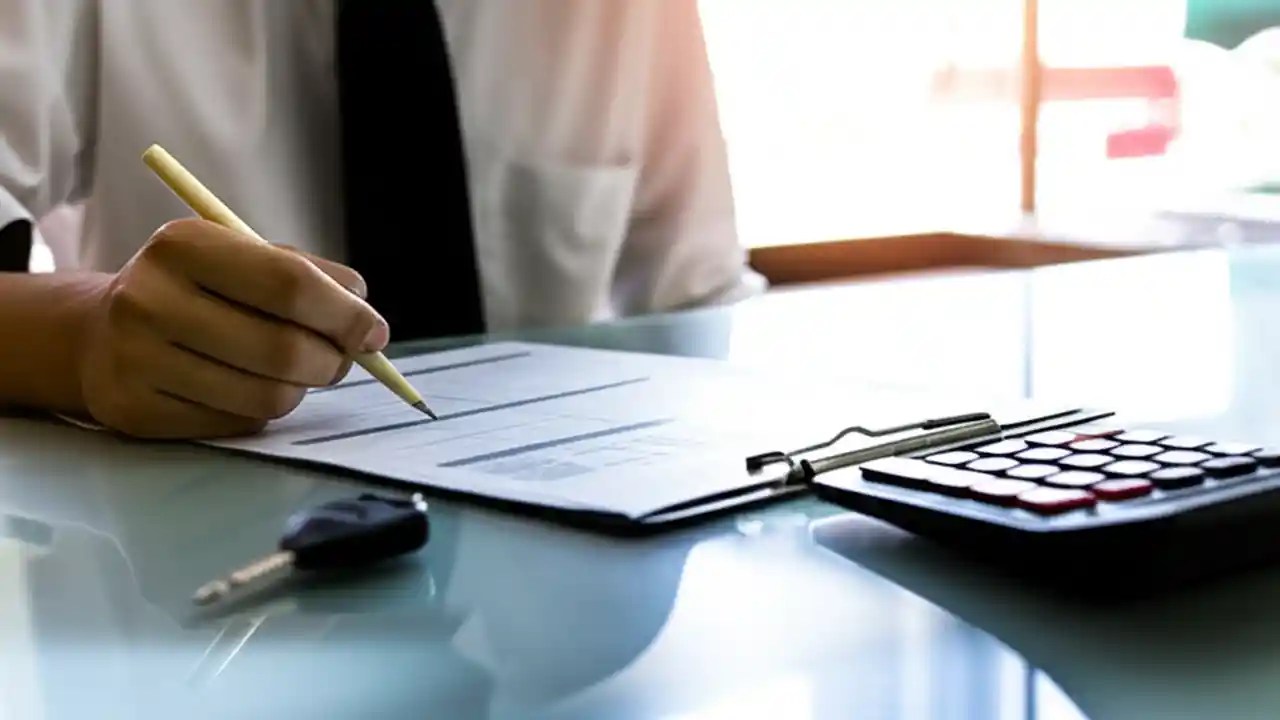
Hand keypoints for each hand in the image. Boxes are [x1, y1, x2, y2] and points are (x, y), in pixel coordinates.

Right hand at [79, 219, 387, 437]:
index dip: (346, 314)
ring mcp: (137, 360)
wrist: (98, 334)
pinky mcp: (138, 412)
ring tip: (296, 371)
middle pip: (283, 348)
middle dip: (333, 360)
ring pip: (268, 395)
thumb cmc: (195, 290)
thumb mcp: (240, 257)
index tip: (375, 332)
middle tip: (344, 359)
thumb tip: (367, 321)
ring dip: (301, 387)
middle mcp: (150, 300)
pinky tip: (247, 386)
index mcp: (183, 245)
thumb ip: (309, 277)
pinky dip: (263, 408)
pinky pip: (239, 422)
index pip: (290, 284)